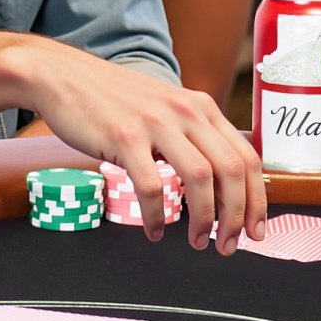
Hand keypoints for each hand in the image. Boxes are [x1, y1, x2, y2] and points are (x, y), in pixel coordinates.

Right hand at [23, 46, 266, 253]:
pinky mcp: (124, 137)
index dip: (256, 199)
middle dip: (237, 215)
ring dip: (204, 219)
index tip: (254, 228)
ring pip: (200, 178)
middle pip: (231, 170)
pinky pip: (151, 186)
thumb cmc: (114, 100)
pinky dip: (157, 216)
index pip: (246, 157)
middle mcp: (186, 111)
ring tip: (197, 242)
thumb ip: (193, 135)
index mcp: (201, 107)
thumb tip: (219, 182)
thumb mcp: (166, 108)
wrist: (64, 76)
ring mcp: (156, 123)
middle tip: (228, 244)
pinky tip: (153, 231)